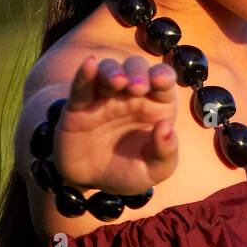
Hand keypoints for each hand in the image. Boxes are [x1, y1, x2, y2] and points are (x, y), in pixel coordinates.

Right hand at [52, 54, 178, 195]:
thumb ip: (165, 152)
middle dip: (138, 72)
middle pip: (135, 68)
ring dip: (113, 70)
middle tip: (138, 87)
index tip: (160, 80)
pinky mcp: (79, 106)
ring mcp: (104, 97)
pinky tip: (89, 64)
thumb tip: (167, 128)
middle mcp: (130, 96)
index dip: (163, 75)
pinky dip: (85, 73)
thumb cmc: (128, 171)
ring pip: (108, 70)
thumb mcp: (153, 171)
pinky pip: (81, 85)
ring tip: (118, 82)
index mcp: (155, 106)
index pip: (163, 80)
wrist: (91, 182)